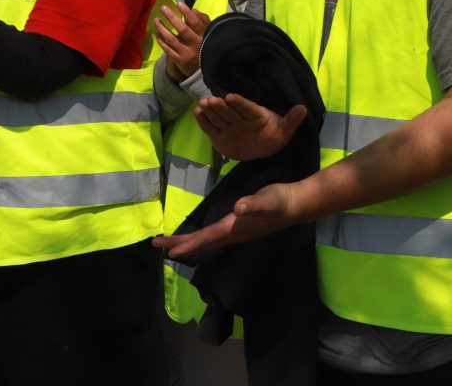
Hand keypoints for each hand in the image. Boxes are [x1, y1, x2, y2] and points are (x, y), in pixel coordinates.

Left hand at [153, 182, 300, 256]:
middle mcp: (232, 233)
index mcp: (234, 228)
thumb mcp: (267, 200)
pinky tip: (197, 237)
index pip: (206, 238)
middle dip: (179, 243)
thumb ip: (253, 204)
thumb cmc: (279, 201)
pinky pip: (213, 236)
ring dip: (187, 242)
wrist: (295, 205)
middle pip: (201, 242)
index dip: (188, 244)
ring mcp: (235, 232)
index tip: (170, 251)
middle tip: (156, 243)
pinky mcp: (238, 227)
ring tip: (169, 243)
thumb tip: (239, 208)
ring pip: (206, 240)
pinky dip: (200, 238)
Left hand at [154, 3, 209, 81]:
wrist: (206, 68)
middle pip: (183, 30)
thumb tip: (193, 10)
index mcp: (204, 36)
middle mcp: (196, 44)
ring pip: (172, 39)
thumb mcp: (208, 32)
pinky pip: (168, 49)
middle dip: (172, 17)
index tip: (178, 3)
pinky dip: (161, 41)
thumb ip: (202, 20)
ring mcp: (187, 53)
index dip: (187, 13)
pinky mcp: (180, 61)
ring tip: (156, 19)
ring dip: (162, 28)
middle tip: (163, 8)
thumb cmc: (204, 44)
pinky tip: (157, 33)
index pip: (196, 23)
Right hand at [196, 92, 306, 160]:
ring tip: (202, 104)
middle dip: (221, 106)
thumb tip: (303, 108)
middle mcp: (240, 118)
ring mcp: (228, 126)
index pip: (247, 107)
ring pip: (218, 117)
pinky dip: (203, 121)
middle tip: (212, 99)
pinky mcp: (219, 135)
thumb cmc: (273, 137)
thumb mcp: (285, 131)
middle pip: (230, 111)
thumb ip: (291, 121)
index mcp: (256, 115)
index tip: (231, 96)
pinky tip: (197, 112)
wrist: (261, 149)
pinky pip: (210, 128)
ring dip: (210, 110)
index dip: (239, 102)